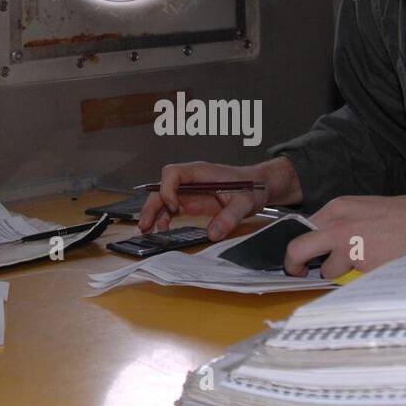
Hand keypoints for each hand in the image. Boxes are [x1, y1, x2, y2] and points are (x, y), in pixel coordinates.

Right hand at [137, 158, 301, 239]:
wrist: (260, 186)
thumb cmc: (252, 186)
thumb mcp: (245, 202)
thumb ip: (230, 217)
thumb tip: (213, 233)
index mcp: (201, 172)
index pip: (173, 173)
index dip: (168, 189)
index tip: (174, 207)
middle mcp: (191, 179)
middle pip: (162, 187)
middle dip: (152, 205)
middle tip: (145, 225)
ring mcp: (190, 190)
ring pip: (164, 198)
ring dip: (154, 213)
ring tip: (147, 230)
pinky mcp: (192, 200)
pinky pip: (172, 207)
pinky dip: (164, 218)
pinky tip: (162, 229)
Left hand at [282, 192, 405, 277]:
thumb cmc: (405, 216)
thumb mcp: (366, 210)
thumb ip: (344, 223)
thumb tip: (326, 241)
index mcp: (338, 207)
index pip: (304, 227)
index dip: (302, 244)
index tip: (302, 255)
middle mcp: (337, 224)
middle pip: (297, 248)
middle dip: (294, 265)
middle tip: (298, 272)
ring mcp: (348, 245)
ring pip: (325, 270)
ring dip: (338, 273)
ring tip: (362, 265)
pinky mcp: (362, 264)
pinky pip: (350, 279)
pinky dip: (359, 279)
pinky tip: (377, 267)